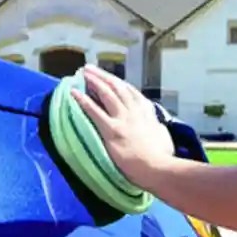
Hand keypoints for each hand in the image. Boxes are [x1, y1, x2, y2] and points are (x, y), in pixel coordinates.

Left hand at [71, 65, 175, 188]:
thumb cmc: (162, 157)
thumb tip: (156, 125)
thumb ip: (156, 126)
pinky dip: (83, 100)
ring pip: (106, 93)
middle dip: (103, 76)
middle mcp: (134, 111)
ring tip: (83, 73)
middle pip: (117, 87)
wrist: (158, 168)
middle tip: (90, 68)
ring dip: (94, 81)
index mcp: (146, 113)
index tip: (110, 78)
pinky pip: (94, 111)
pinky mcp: (111, 130)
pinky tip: (73, 93)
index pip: (131, 92)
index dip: (118, 83)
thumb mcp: (163, 135)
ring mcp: (122, 119)